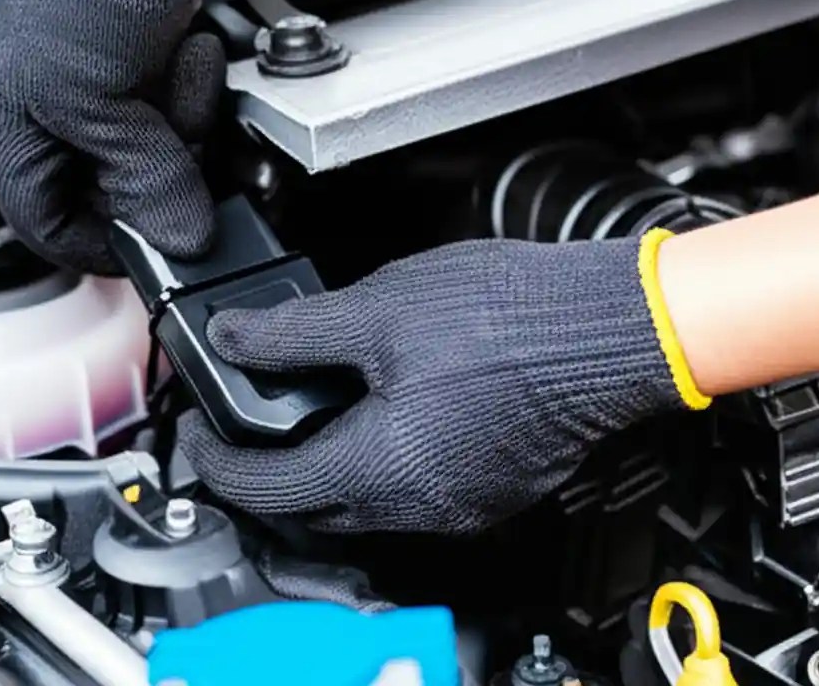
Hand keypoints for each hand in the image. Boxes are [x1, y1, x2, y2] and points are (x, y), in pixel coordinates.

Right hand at [0, 0, 224, 273]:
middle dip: (159, 167)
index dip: (105, 245)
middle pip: (114, 192)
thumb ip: (139, 176)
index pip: (50, 227)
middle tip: (181, 140)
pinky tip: (190, 52)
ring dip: (184, 121)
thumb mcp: (100, 96)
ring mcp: (99, 86)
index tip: (158, 248)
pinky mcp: (141, 61)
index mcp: (13, 129)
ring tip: (184, 69)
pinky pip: (177, 109)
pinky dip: (194, 89)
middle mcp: (53, 113)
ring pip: (154, 154)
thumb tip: (178, 240)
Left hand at [179, 236, 689, 534]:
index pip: (262, 488)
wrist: (617, 328)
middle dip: (264, 473)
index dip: (216, 457)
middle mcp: (417, 506)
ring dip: (322, 471)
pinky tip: (376, 418)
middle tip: (242, 427)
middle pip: (307, 509)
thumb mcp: (378, 309)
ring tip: (304, 415)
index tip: (200, 431)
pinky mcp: (490, 493)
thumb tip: (234, 338)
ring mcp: (459, 506)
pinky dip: (375, 467)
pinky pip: (410, 496)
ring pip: (360, 507)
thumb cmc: (514, 319)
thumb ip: (292, 333)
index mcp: (378, 468)